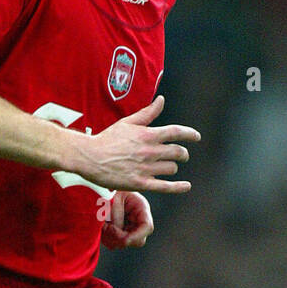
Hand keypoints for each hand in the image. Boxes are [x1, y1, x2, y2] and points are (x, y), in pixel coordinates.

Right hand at [69, 95, 197, 192]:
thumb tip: (161, 100)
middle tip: (182, 155)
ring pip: (171, 168)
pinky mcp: (140, 183)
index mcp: (148, 135)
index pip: (176, 132)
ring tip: (167, 167)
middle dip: (183, 153)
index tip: (196, 137)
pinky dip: (178, 187)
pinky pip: (165, 186)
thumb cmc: (107, 139)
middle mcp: (150, 151)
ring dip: (173, 167)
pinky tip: (186, 186)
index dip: (190, 134)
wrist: (89, 157)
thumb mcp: (128, 122)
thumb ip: (147, 113)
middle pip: (178, 152)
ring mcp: (146, 168)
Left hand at [100, 190, 153, 248]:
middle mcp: (137, 221)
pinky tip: (102, 227)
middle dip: (122, 238)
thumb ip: (118, 216)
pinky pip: (113, 244)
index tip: (124, 239)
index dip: (137, 236)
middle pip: (138, 240)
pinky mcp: (118, 234)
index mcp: (141, 209)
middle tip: (108, 228)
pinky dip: (106, 239)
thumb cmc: (108, 190)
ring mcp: (128, 229)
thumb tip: (119, 234)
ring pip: (123, 244)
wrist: (98, 190)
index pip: (147, 227)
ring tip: (103, 225)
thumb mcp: (113, 199)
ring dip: (111, 238)